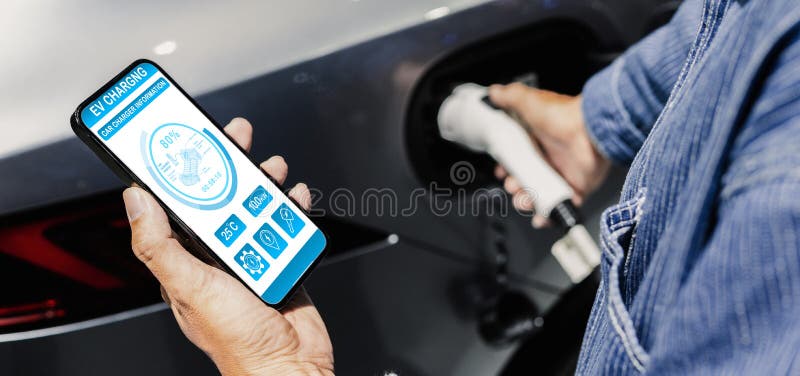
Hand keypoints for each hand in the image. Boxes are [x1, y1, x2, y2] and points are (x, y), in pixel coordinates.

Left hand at [122, 118, 333, 375]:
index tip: (184, 142)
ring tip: (271, 167)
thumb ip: (159, 245)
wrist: (290, 364)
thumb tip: (135, 200)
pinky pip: (287, 226)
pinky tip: (296, 197)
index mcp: (188, 260)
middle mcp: (218, 257)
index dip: (181, 171)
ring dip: (265, 183)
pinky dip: (293, 208)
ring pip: (257, 208)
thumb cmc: (238, 339)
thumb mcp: (189, 287)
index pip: (179, 205)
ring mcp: (252, 259)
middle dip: (229, 165)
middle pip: (222, 198)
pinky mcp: (282, 262)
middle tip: (235, 137)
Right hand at [488, 83, 610, 226]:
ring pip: (539, 194)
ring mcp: (563, 173)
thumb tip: (494, 92)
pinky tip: (540, 217)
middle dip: (515, 187)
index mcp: (538, 140)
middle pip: (526, 179)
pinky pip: (561, 206)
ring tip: (524, 201)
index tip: (502, 172)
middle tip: (513, 186)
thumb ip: (510, 97)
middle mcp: (550, 157)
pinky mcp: (576, 187)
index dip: (507, 168)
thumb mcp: (529, 101)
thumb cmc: (563, 116)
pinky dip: (549, 215)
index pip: (517, 158)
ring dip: (527, 202)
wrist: (590, 132)